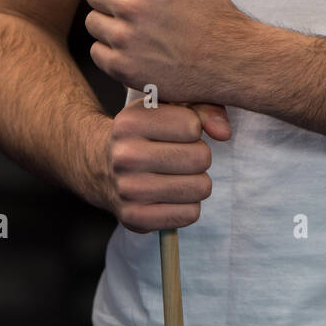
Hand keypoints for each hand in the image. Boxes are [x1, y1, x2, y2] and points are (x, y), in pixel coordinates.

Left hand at [85, 0, 255, 101]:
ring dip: (111, 22)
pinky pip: (97, 51)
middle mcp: (132, 6)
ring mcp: (126, 40)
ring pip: (93, 21)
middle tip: (138, 3)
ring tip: (140, 27)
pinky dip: (113, 50)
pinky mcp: (123, 68)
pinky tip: (138, 47)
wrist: (229, 58)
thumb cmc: (209, 7)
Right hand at [102, 96, 230, 233]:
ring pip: (200, 187)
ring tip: (179, 175)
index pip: (192, 126)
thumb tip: (224, 133)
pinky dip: (188, 205)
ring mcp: (127, 190)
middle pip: (200, 157)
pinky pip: (189, 214)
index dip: (194, 127)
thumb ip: (203, 107)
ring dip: (197, 181)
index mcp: (130, 121)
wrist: (101, 164)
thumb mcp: (167, 107)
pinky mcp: (134, 218)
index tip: (179, 130)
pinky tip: (173, 195)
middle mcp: (125, 155)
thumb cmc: (146, 131)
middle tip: (182, 155)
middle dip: (199, 155)